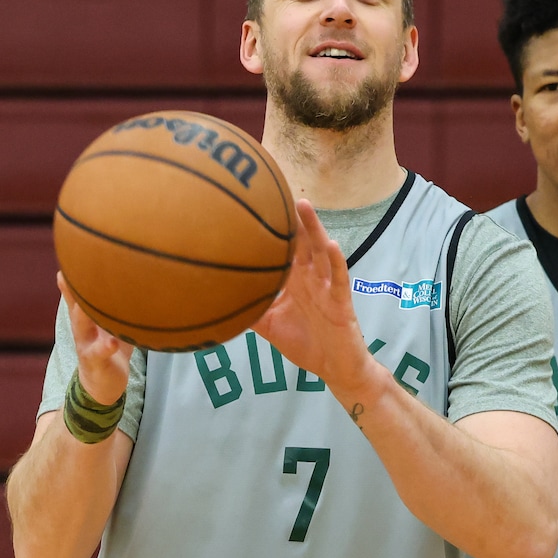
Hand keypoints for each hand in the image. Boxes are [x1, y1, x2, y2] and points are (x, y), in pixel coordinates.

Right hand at [58, 273, 132, 405]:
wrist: (101, 385)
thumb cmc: (109, 349)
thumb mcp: (111, 324)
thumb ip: (116, 305)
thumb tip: (134, 280)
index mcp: (86, 316)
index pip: (80, 290)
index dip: (79, 273)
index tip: (81, 248)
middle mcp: (82, 327)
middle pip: (76, 302)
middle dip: (75, 285)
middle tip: (78, 265)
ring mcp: (86, 343)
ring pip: (81, 324)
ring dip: (85, 311)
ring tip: (88, 298)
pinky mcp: (95, 361)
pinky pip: (99, 352)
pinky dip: (105, 346)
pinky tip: (111, 341)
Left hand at [251, 201, 381, 404]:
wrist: (335, 369)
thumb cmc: (306, 344)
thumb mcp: (270, 326)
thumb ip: (249, 310)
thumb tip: (216, 302)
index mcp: (296, 280)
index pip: (283, 247)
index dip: (273, 226)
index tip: (257, 201)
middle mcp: (311, 278)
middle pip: (301, 241)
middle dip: (290, 216)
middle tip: (275, 187)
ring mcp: (327, 287)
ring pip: (321, 252)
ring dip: (314, 228)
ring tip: (303, 204)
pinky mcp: (341, 301)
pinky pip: (339, 278)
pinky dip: (337, 262)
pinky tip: (333, 246)